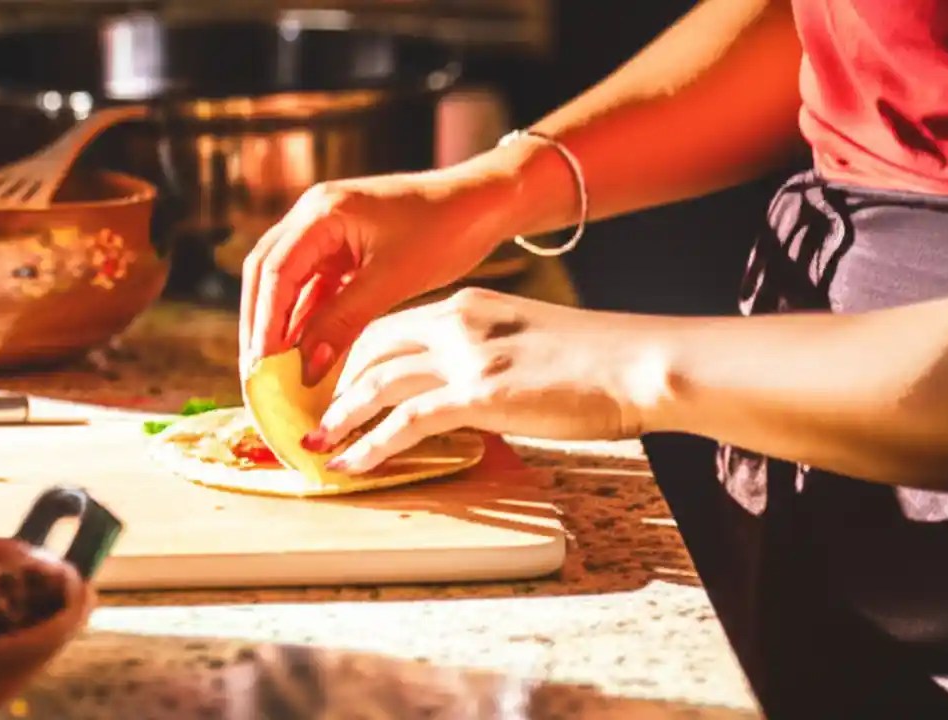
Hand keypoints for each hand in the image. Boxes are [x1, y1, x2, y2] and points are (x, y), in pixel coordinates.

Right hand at [239, 164, 516, 385]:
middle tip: (256, 375)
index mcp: (322, 211)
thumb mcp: (393, 281)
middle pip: (265, 274)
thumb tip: (305, 369)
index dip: (264, 322)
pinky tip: (305, 354)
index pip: (274, 271)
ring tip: (276, 372)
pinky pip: (312, 287)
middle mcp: (313, 215)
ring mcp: (325, 231)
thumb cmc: (444, 230)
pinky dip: (307, 320)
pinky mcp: (341, 249)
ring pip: (286, 283)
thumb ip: (343, 322)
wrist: (482, 204)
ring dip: (280, 325)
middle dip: (259, 325)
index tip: (260, 367)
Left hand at [301, 288, 669, 473]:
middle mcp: (458, 322)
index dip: (350, 357)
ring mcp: (466, 357)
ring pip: (376, 383)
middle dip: (331, 383)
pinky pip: (404, 422)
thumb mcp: (527, 342)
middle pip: (370, 349)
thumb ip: (485, 355)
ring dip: (338, 416)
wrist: (640, 363)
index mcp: (468, 306)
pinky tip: (350, 463)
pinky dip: (369, 445)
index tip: (328, 384)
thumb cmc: (597, 361)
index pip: (388, 327)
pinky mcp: (479, 394)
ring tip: (315, 442)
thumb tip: (462, 391)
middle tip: (308, 413)